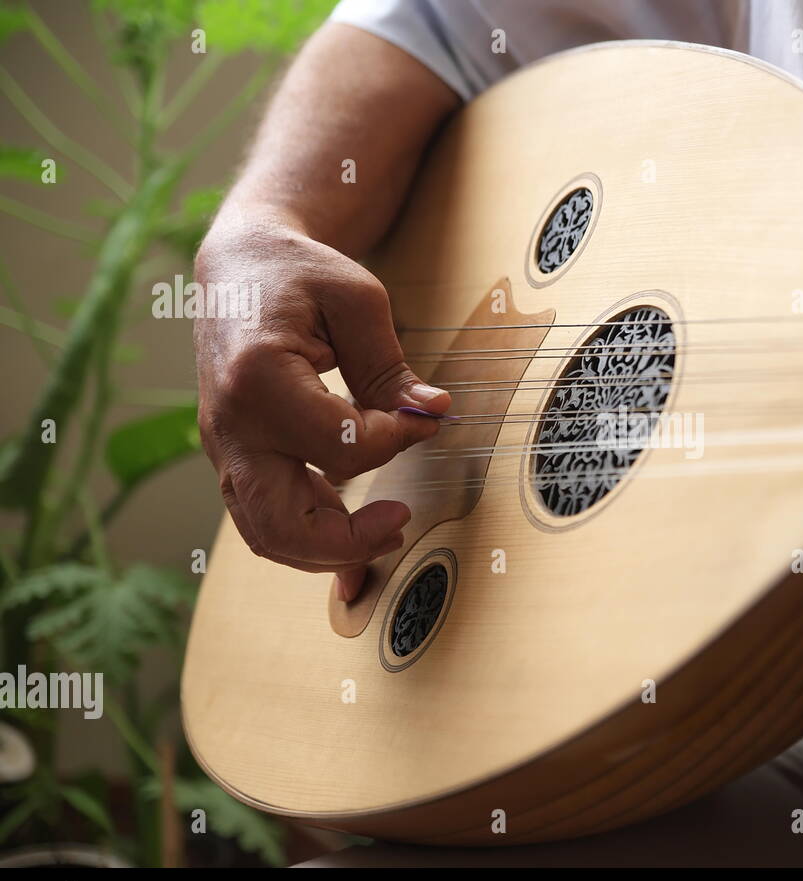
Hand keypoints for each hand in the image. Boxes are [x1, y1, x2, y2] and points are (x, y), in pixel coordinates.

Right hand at [194, 217, 449, 600]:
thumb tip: (434, 413)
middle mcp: (231, 426)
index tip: (422, 418)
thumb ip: (393, 366)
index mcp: (259, 379)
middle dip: (350, 541)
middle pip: (283, 524)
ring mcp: (224, 449)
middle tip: (401, 520)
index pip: (342, 447)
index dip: (395, 440)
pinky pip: (263, 519)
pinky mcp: (233, 458)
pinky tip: (352, 521)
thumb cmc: (298, 274)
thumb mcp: (357, 300)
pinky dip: (308, 534)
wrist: (241, 265)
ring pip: (267, 535)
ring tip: (383, 527)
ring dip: (328, 549)